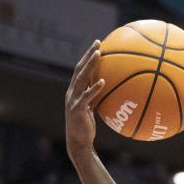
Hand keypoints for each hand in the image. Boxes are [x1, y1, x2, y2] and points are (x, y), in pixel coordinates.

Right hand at [65, 41, 104, 155]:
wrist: (78, 141)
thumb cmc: (87, 125)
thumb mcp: (92, 107)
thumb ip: (97, 96)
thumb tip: (110, 87)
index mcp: (75, 90)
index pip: (81, 69)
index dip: (88, 56)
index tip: (98, 44)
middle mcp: (72, 92)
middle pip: (80, 69)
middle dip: (88, 55)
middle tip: (98, 42)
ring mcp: (73, 99)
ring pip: (81, 78)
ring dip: (90, 65)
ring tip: (98, 54)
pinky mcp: (77, 109)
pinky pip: (86, 97)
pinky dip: (94, 88)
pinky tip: (102, 82)